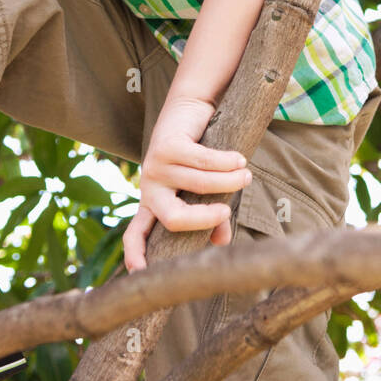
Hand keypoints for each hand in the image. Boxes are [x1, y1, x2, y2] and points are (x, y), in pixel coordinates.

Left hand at [122, 95, 250, 270]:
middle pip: (171, 217)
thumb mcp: (203, 189)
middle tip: (226, 212)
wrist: (188, 107)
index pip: (136, 233)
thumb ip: (210, 217)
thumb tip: (221, 242)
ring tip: (245, 175)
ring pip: (197, 184)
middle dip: (203, 219)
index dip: (135, 254)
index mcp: (153, 202)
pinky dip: (226, 161)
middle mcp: (150, 186)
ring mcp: (156, 165)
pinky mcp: (167, 144)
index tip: (138, 273)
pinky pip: (203, 160)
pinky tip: (239, 159)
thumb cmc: (197, 153)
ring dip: (228, 181)